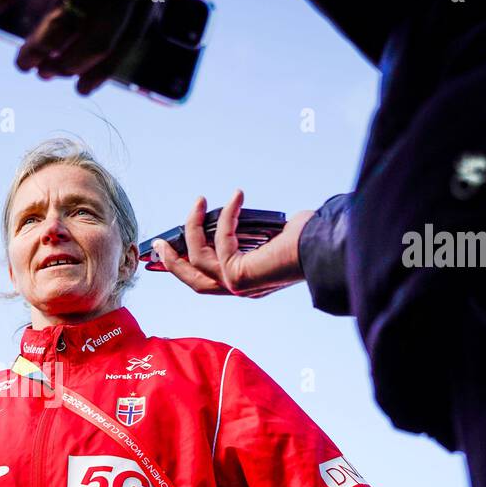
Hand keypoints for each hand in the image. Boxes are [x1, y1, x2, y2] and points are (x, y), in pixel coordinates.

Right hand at [154, 190, 312, 297]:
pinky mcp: (238, 277)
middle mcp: (241, 290)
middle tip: (158, 242)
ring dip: (192, 230)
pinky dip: (227, 216)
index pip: (209, 279)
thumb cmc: (310, 240)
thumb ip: (249, 233)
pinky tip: (238, 196)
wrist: (328, 248)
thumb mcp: (272, 236)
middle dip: (172, 261)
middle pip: (192, 281)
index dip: (187, 265)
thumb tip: (233, 214)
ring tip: (198, 202)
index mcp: (249, 283)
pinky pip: (220, 242)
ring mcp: (238, 287)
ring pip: (197, 263)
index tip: (173, 247)